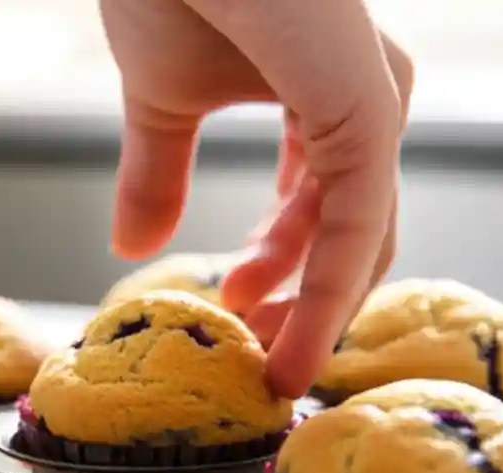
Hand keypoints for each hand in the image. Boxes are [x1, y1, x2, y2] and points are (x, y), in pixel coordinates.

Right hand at [100, 0, 413, 397]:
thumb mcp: (159, 95)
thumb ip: (158, 170)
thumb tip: (132, 247)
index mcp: (325, 88)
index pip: (323, 199)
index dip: (283, 264)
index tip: (238, 310)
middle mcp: (362, 94)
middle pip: (352, 225)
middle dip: (303, 294)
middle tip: (256, 345)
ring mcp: (371, 101)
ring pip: (362, 235)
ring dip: (314, 308)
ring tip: (269, 355)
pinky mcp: (365, 107)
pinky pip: (356, 224)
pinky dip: (327, 296)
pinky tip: (293, 347)